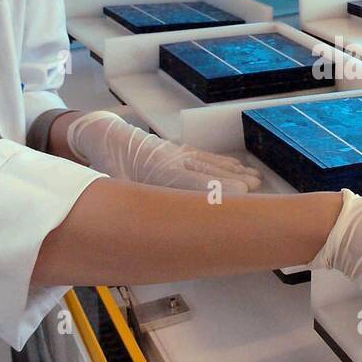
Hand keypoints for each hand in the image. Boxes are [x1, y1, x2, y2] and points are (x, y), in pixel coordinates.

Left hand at [67, 111, 261, 194]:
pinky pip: (206, 155)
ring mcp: (179, 153)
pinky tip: (238, 166)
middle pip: (209, 171)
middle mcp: (174, 160)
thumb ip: (135, 203)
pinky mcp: (181, 149)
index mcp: (158, 171)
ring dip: (234, 171)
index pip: (194, 182)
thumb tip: (146, 226)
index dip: (217, 189)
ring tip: (256, 179)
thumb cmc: (111, 166)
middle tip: (257, 190)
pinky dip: (224, 161)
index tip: (239, 193)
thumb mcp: (118, 187)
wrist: (105, 135)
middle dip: (234, 181)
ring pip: (211, 162)